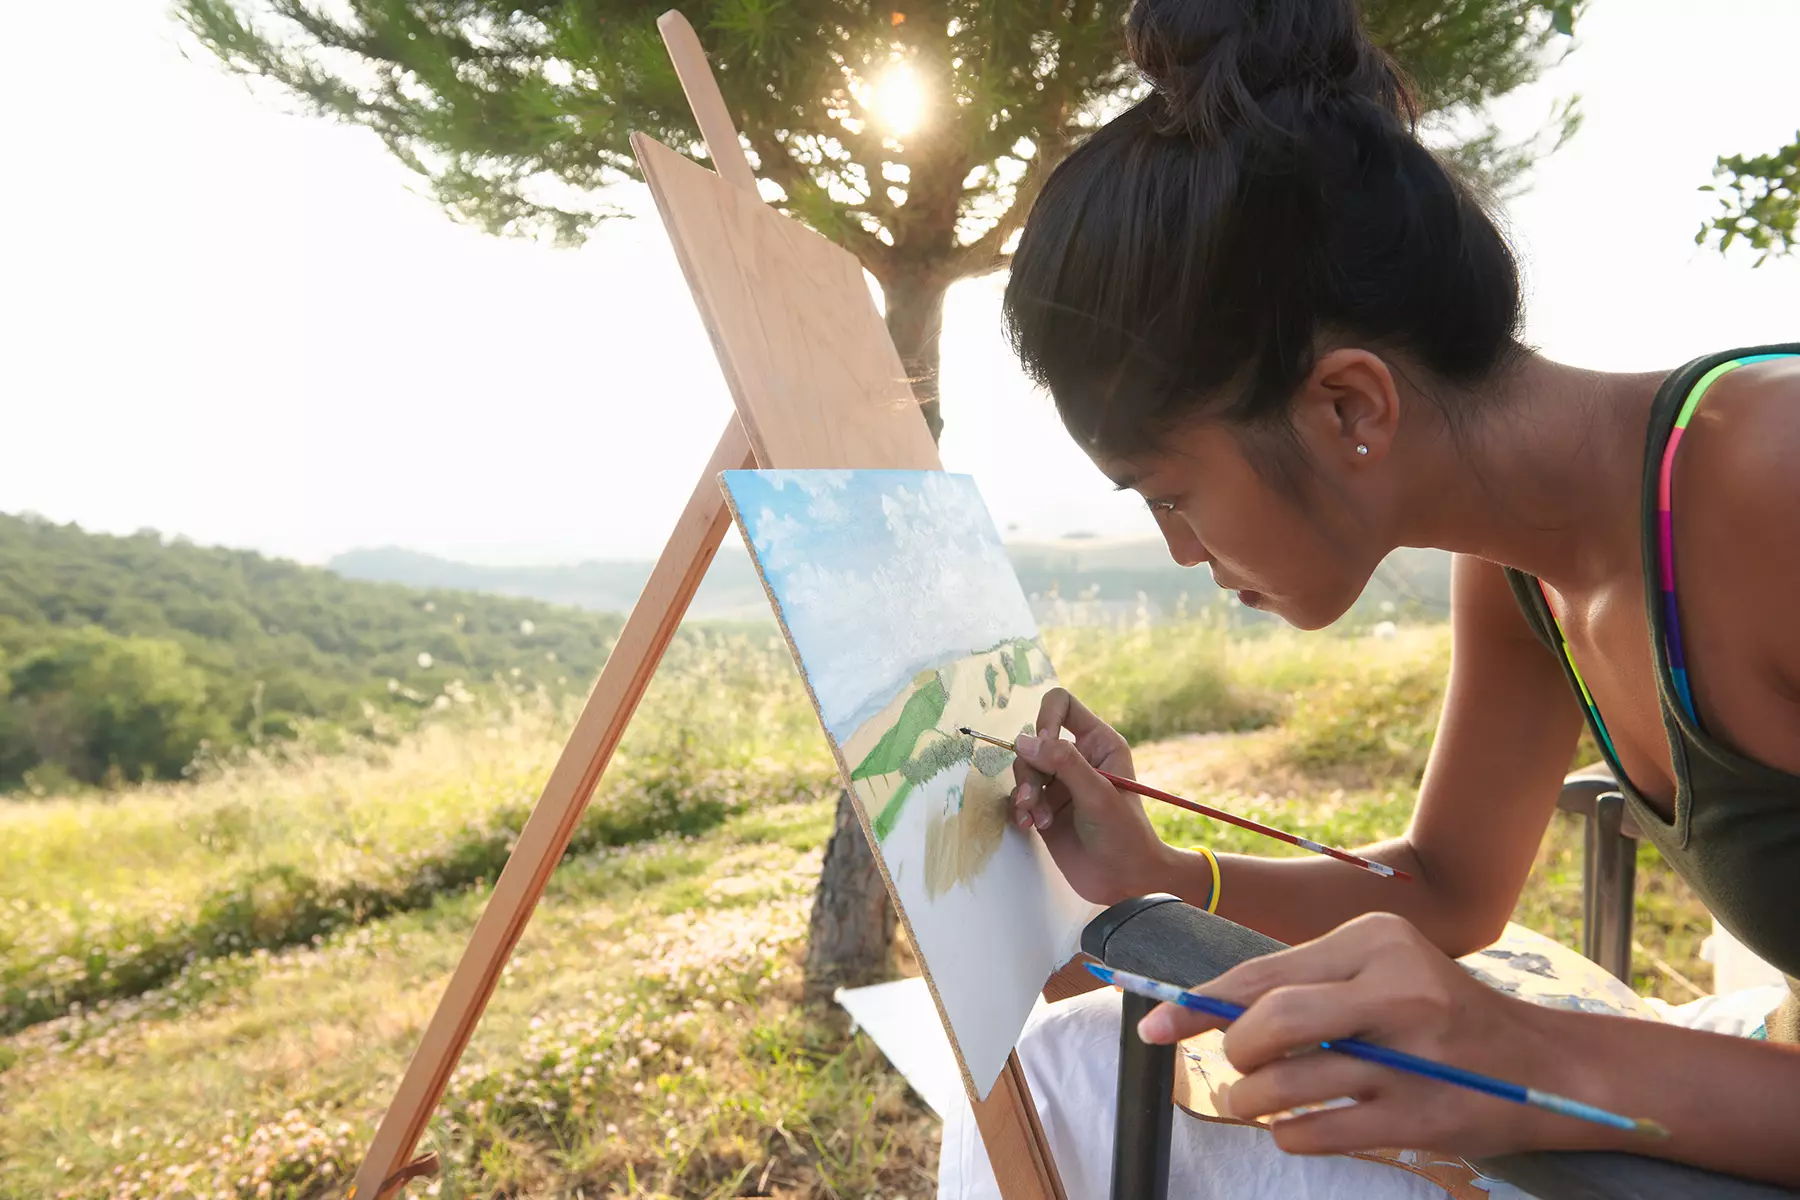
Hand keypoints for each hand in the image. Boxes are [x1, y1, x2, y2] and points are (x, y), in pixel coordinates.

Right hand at [1009, 689, 1173, 904]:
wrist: (1124, 882)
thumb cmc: (1124, 835)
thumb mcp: (1097, 795)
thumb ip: (1063, 764)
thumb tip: (1022, 741)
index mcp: (1098, 743)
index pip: (1062, 705)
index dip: (1046, 719)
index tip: (1043, 748)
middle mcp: (1077, 757)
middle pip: (1034, 741)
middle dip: (1030, 769)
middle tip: (1034, 798)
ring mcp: (1059, 782)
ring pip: (1023, 768)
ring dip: (1025, 793)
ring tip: (1038, 820)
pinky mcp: (1044, 807)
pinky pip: (1018, 795)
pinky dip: (1020, 809)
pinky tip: (1031, 826)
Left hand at [1136, 913, 1568, 1159]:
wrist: (1548, 1067)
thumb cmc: (1441, 1016)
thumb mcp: (1382, 973)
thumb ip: (1305, 985)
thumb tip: (1207, 1010)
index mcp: (1374, 941)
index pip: (1261, 973)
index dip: (1197, 1003)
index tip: (1153, 1026)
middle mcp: (1394, 989)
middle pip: (1267, 1025)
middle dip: (1235, 1055)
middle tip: (1238, 1068)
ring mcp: (1409, 1057)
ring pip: (1283, 1085)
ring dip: (1252, 1102)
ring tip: (1256, 1101)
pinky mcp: (1418, 1117)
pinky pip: (1313, 1132)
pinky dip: (1288, 1134)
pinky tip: (1297, 1125)